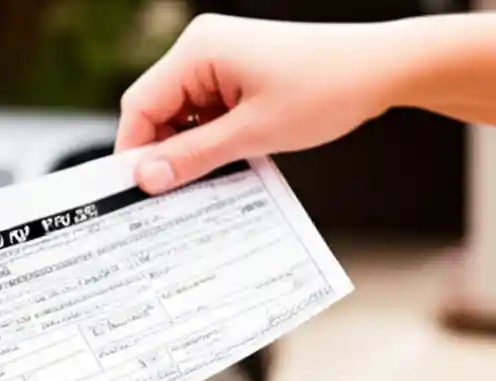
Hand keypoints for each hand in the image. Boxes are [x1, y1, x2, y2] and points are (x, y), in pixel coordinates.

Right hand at [118, 14, 398, 192]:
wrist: (386, 68)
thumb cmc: (329, 88)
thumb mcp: (253, 133)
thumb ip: (193, 157)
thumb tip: (146, 178)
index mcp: (198, 50)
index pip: (140, 105)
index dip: (135, 151)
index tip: (137, 191)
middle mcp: (202, 47)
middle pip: (157, 109)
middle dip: (165, 151)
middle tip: (174, 193)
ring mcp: (220, 57)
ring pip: (181, 113)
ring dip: (191, 147)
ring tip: (212, 174)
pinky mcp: (236, 70)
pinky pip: (205, 109)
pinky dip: (210, 137)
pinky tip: (228, 158)